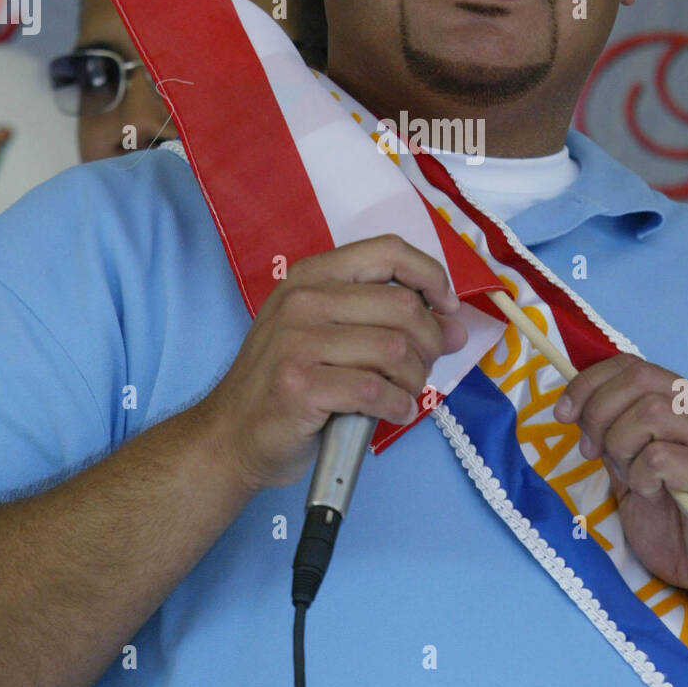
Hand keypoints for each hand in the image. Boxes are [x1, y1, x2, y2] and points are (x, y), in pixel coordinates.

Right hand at [200, 234, 466, 492]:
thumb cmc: (287, 382)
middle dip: (430, 342)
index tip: (447, 307)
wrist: (231, 434)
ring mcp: (298, 343)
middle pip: (403, 307)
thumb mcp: (329, 335)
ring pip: (395, 351)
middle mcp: (303, 301)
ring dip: (415, 379)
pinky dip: (398, 406)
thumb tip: (456, 327)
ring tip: (405, 393)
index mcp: (312, 276)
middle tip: (424, 368)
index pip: (388, 252)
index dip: (431, 276)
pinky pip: (376, 390)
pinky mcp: (300, 386)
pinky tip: (393, 412)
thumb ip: (388, 323)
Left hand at [554, 354, 687, 613]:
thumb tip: (577, 409)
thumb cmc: (686, 526)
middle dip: (598, 412)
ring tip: (630, 477)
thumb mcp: (635, 475)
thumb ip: (616, 441)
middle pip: (637, 378)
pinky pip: (661, 456)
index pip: (630, 365)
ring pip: (649, 410)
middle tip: (593, 453)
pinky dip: (642, 475)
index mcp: (684, 404)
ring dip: (621, 444)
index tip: (563, 414)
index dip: (588, 383)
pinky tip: (652, 494)